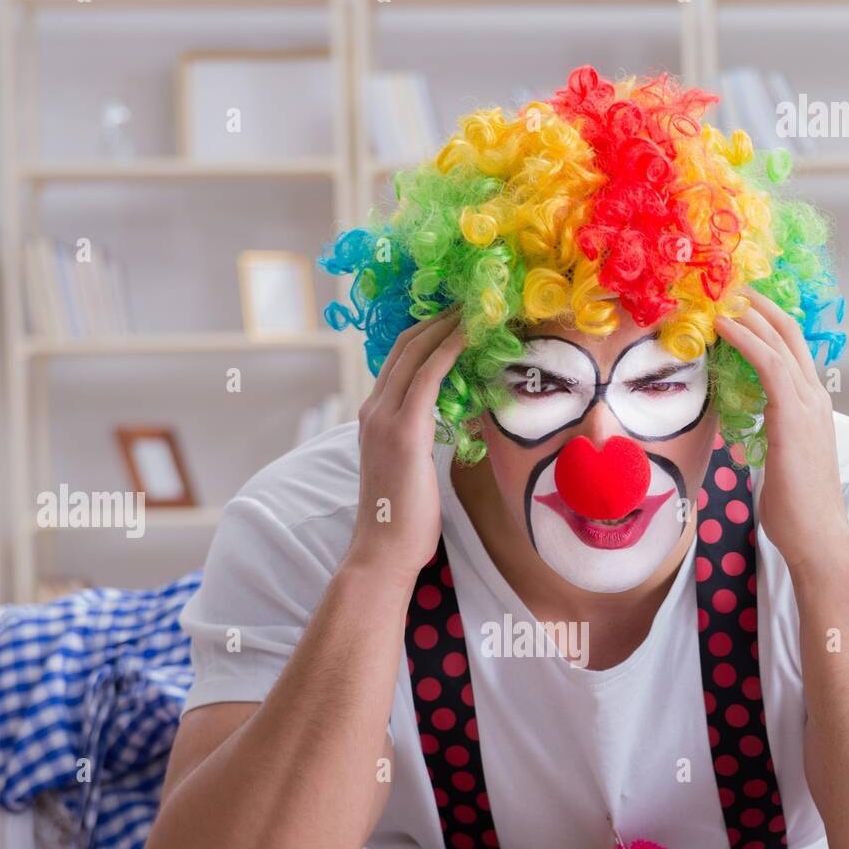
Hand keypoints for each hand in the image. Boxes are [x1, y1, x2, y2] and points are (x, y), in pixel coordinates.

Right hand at [346, 307, 466, 586]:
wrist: (383, 550)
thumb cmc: (403, 521)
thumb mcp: (411, 470)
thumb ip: (420, 441)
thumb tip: (443, 429)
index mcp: (373, 418)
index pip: (398, 362)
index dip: (426, 334)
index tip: (456, 317)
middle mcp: (373, 410)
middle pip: (404, 346)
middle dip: (437, 318)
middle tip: (470, 298)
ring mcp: (384, 417)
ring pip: (415, 352)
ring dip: (447, 325)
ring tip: (475, 306)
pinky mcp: (403, 430)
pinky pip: (428, 374)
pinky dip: (449, 348)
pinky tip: (470, 333)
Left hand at [713, 289, 848, 573]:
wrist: (818, 537)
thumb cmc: (796, 510)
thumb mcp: (779, 461)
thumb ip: (769, 437)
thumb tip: (746, 431)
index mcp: (813, 406)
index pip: (792, 350)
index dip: (767, 323)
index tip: (738, 305)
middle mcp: (816, 397)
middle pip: (789, 333)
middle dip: (759, 304)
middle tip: (728, 284)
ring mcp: (809, 404)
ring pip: (779, 340)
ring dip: (748, 313)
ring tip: (720, 293)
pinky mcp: (794, 416)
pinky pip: (768, 363)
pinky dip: (746, 339)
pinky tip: (723, 325)